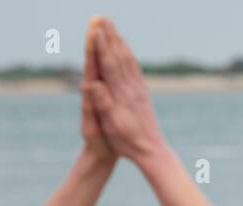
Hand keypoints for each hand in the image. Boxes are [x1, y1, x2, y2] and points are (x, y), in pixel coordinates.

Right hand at [81, 16, 166, 164]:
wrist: (151, 151)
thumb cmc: (127, 142)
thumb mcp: (110, 125)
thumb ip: (101, 103)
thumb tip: (91, 83)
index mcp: (120, 94)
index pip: (108, 63)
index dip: (100, 44)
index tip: (94, 27)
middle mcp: (131, 87)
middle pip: (118, 55)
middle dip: (109, 35)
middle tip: (101, 17)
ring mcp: (138, 89)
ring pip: (128, 59)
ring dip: (119, 41)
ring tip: (112, 26)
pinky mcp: (143, 93)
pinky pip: (135, 69)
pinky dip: (129, 55)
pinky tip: (127, 50)